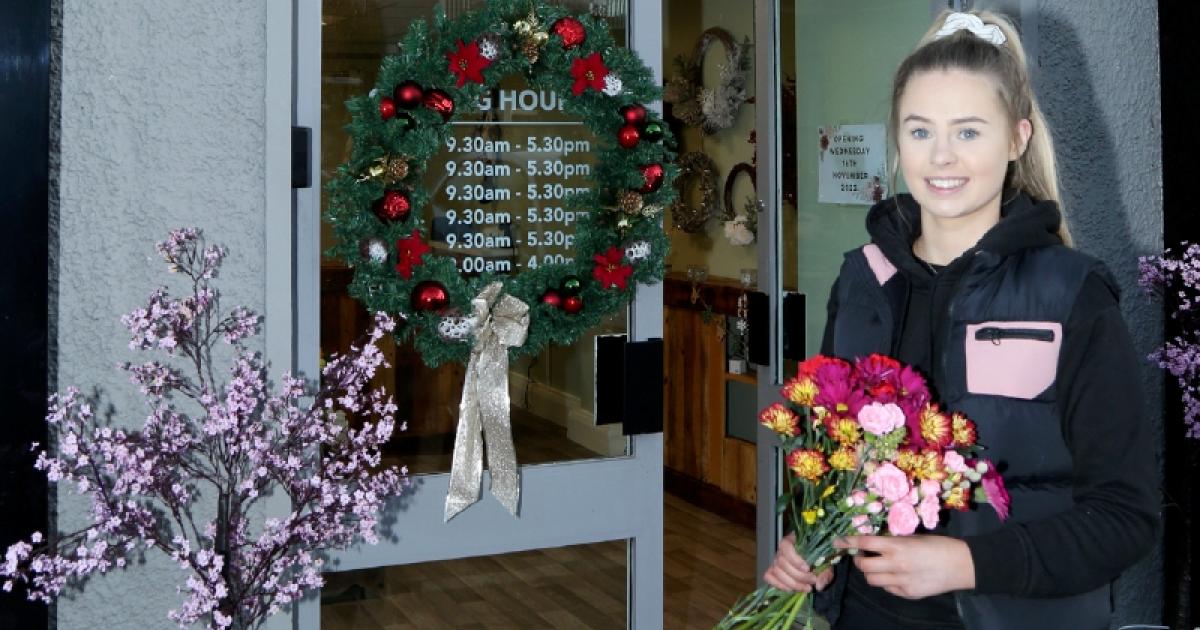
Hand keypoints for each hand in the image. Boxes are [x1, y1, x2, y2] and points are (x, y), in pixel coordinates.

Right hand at [763, 533, 834, 592]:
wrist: (818, 557)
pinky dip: (779, 584)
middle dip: (798, 575)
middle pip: (781, 562)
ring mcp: (776, 560)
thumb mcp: (827, 560)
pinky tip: (792, 590)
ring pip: (776, 572)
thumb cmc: (821, 554)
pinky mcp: (774, 570)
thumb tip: (819, 585)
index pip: (786, 547)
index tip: (808, 568)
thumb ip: (826, 571)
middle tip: (812, 581)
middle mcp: (782, 549)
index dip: (795, 559)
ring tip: (806, 588)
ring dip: (792, 583)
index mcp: (793, 540)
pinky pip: (769, 576)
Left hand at [834, 535, 974, 598]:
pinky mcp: (908, 594)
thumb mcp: (913, 538)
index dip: (848, 542)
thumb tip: (874, 543)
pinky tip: (895, 576)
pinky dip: (886, 582)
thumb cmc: (939, 545)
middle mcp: (895, 565)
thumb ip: (893, 542)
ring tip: (878, 567)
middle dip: (859, 561)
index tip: (838, 542)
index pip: (864, 544)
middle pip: (863, 566)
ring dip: (870, 573)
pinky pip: (888, 589)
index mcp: (897, 547)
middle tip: (862, 556)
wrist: (961, 565)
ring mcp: (901, 582)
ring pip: (872, 581)